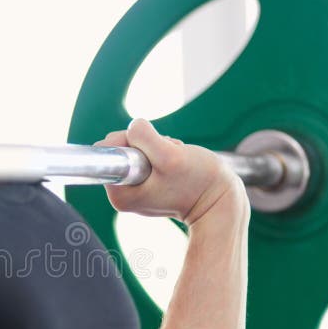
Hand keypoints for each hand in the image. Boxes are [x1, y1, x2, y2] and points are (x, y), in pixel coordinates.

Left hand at [97, 119, 248, 224]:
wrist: (220, 201)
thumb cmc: (198, 182)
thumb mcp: (170, 157)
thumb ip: (144, 138)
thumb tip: (131, 128)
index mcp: (119, 195)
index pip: (107, 150)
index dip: (129, 140)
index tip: (150, 150)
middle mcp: (123, 194)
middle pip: (121, 147)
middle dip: (146, 143)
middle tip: (167, 156)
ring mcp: (136, 187)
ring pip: (138, 148)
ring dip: (158, 146)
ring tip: (176, 161)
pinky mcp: (149, 181)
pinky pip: (149, 154)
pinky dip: (164, 152)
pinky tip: (177, 164)